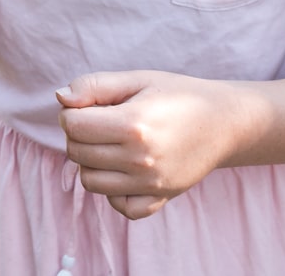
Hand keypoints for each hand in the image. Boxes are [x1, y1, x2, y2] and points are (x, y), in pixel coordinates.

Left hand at [57, 71, 243, 218]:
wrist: (224, 122)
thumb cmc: (177, 94)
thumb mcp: (136, 79)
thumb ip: (94, 86)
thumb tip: (60, 99)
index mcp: (132, 124)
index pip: (72, 126)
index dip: (72, 112)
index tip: (89, 106)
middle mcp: (140, 159)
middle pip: (77, 152)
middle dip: (78, 135)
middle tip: (100, 122)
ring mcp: (151, 183)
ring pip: (90, 181)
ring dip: (90, 161)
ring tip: (109, 144)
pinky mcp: (161, 198)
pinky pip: (120, 206)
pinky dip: (113, 191)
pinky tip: (122, 170)